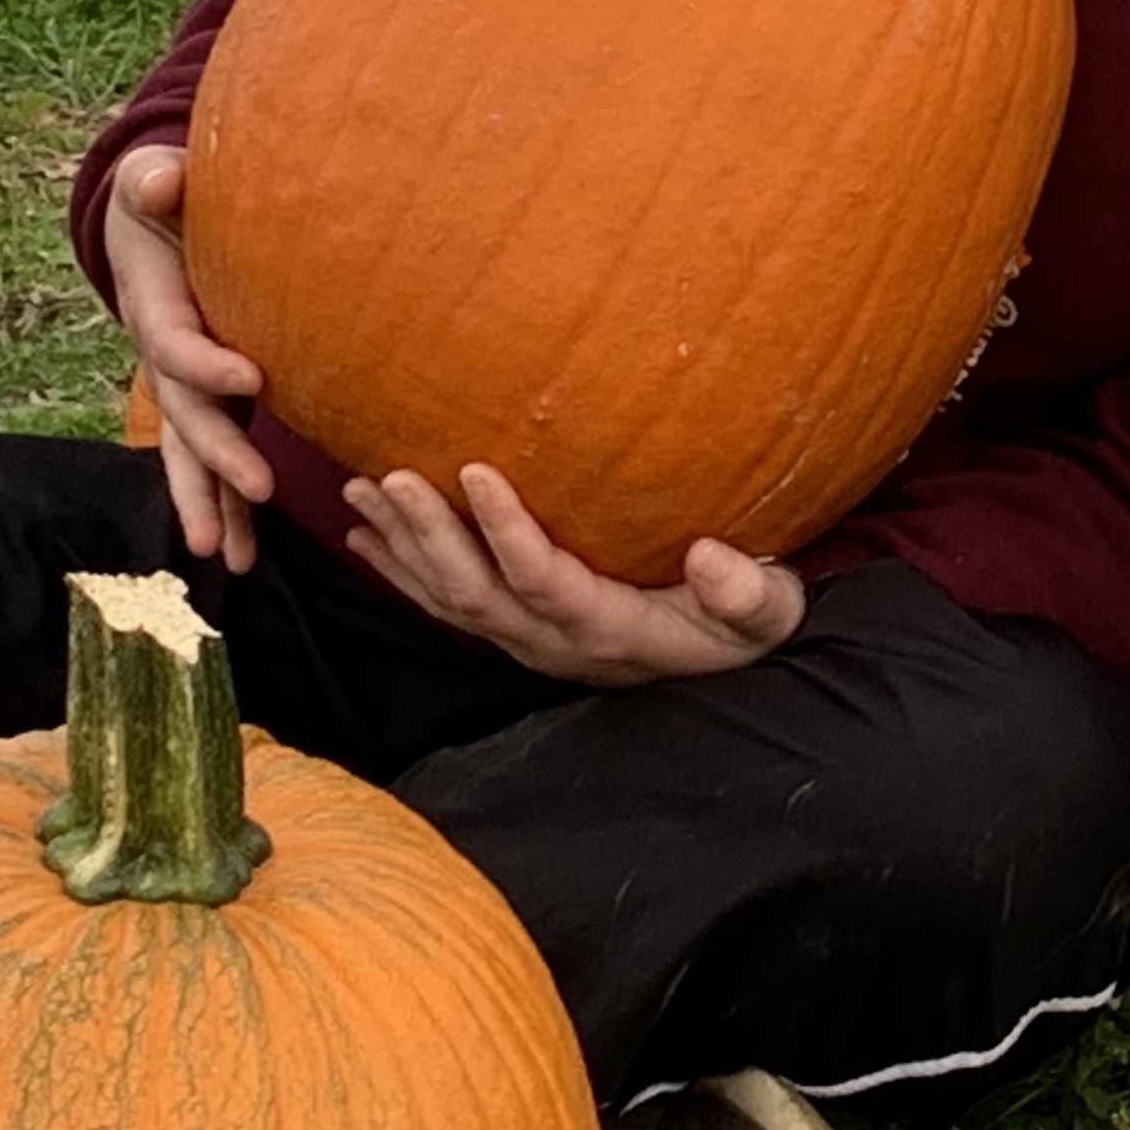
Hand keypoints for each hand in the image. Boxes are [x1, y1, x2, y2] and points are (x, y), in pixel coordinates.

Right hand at [104, 146, 274, 573]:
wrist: (147, 224)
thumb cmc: (161, 196)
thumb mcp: (151, 179)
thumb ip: (153, 180)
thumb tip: (157, 181)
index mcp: (154, 306)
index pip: (177, 343)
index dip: (207, 363)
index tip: (255, 378)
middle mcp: (162, 357)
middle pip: (187, 416)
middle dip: (219, 456)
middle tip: (259, 489)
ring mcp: (182, 387)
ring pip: (192, 456)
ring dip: (212, 506)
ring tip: (231, 557)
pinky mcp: (206, 400)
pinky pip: (212, 459)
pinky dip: (226, 504)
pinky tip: (243, 553)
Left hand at [341, 462, 805, 684]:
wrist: (723, 660)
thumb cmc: (744, 623)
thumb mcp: (768, 611)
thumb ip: (746, 593)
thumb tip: (710, 557)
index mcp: (610, 628)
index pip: (545, 580)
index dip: (506, 530)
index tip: (476, 468)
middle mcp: (554, 640)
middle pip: (475, 593)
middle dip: (429, 534)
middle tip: (389, 474)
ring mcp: (527, 638)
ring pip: (449, 599)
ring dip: (402, 546)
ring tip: (361, 488)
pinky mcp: (515, 630)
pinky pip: (446, 604)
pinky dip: (402, 569)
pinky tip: (367, 534)